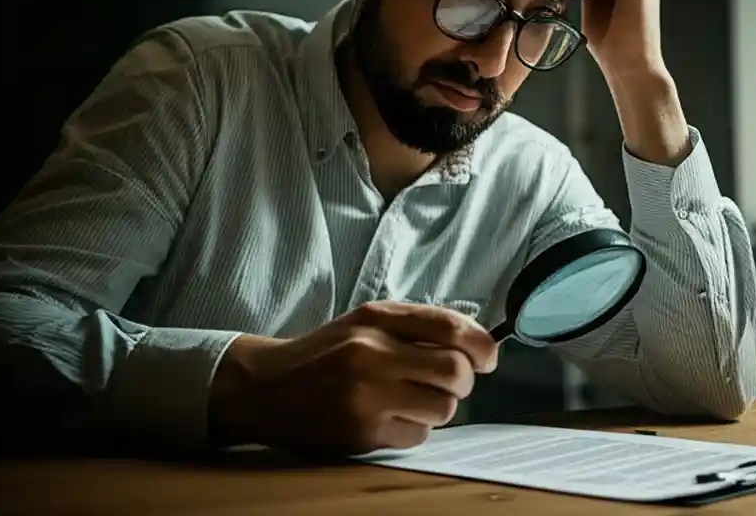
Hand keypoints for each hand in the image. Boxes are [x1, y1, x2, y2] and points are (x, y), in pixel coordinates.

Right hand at [208, 302, 497, 455]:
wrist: (267, 387)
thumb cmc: (327, 351)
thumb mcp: (367, 321)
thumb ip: (418, 325)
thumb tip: (478, 345)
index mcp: (376, 320)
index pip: (449, 327)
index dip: (481, 344)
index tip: (488, 357)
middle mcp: (372, 355)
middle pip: (454, 372)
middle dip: (462, 381)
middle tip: (448, 382)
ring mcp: (367, 397)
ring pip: (442, 408)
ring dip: (437, 406)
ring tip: (410, 398)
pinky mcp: (362, 433)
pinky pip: (418, 435)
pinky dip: (414, 428)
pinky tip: (390, 417)